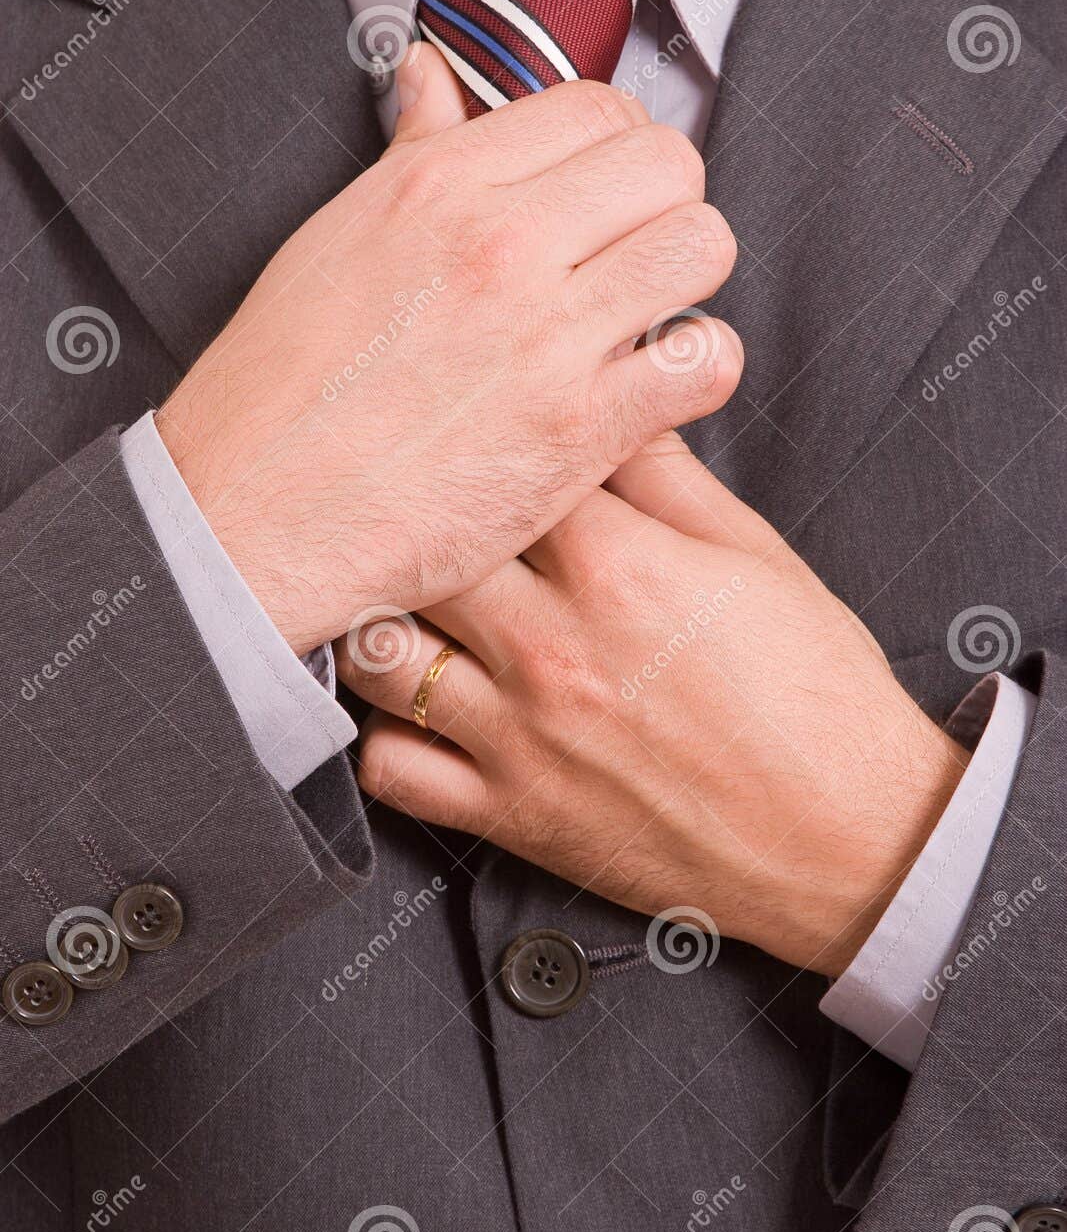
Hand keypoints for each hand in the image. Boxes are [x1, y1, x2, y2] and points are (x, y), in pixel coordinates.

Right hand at [158, 46, 740, 653]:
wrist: (251, 513)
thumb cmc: (281, 388)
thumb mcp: (335, 238)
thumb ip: (408, 155)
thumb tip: (430, 77)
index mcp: (439, 185)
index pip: (597, 108)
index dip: (618, 149)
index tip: (606, 193)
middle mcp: (500, 243)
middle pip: (668, 163)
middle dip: (664, 205)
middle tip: (633, 257)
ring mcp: (544, 334)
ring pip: (701, 246)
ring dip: (688, 281)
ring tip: (645, 318)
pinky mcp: (577, 429)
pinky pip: (703, 360)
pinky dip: (694, 371)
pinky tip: (651, 388)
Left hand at [336, 432, 968, 974]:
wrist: (849, 838)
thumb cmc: (814, 690)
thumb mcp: (754, 555)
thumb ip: (667, 472)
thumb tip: (614, 394)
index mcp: (615, 563)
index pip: (499, 465)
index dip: (479, 440)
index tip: (473, 435)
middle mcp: (550, 642)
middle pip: (417, 550)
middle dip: (408, 522)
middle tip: (405, 510)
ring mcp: (519, 734)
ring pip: (376, 652)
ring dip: (376, 619)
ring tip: (395, 601)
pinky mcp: (509, 814)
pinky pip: (389, 769)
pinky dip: (383, 734)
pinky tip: (411, 705)